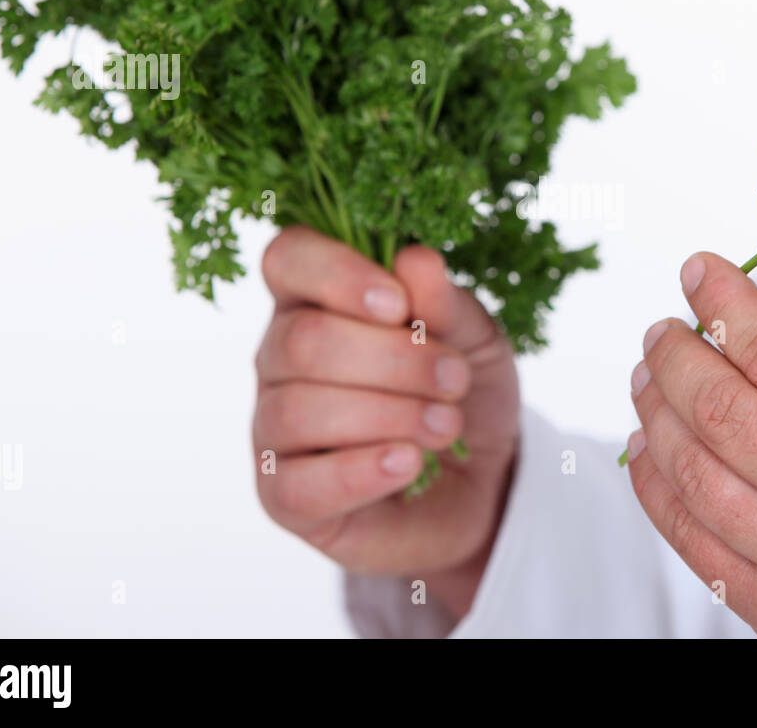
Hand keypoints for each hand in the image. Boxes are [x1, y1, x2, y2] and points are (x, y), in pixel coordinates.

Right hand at [252, 226, 519, 612]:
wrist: (483, 480)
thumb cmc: (461, 393)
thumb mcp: (474, 338)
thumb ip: (443, 300)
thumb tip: (413, 260)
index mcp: (316, 299)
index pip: (288, 258)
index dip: (337, 273)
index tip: (399, 305)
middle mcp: (278, 358)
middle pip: (302, 341)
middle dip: (394, 360)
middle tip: (456, 380)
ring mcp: (273, 429)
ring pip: (298, 411)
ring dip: (389, 416)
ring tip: (448, 426)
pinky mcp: (283, 497)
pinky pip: (298, 484)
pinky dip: (361, 472)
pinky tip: (409, 463)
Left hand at [625, 252, 756, 637]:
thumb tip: (735, 326)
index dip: (725, 303)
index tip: (699, 274)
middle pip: (722, 410)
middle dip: (676, 356)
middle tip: (663, 332)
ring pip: (694, 472)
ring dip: (656, 412)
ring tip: (648, 378)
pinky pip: (688, 536)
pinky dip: (655, 482)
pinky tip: (649, 444)